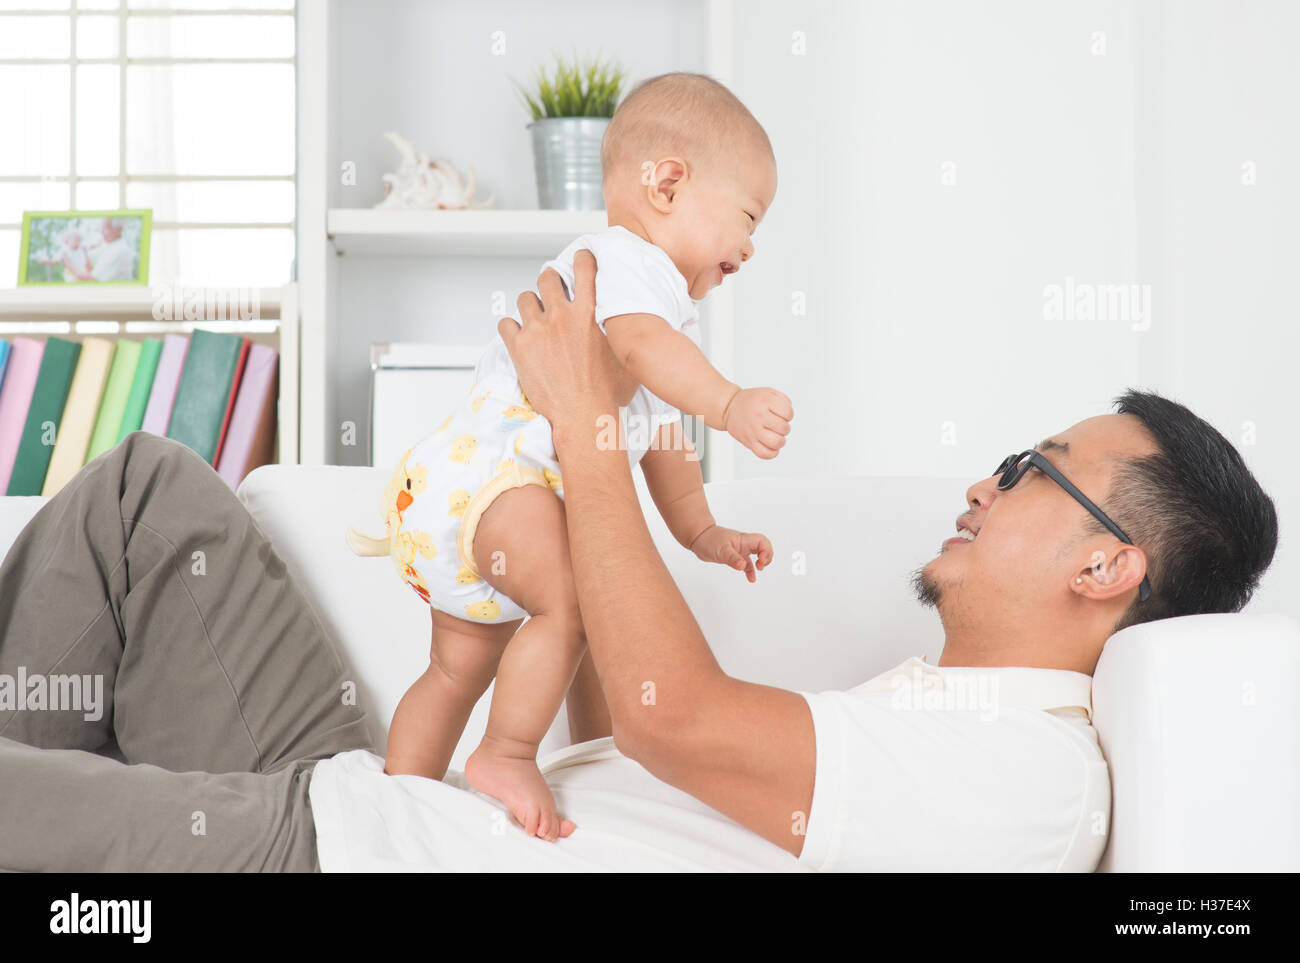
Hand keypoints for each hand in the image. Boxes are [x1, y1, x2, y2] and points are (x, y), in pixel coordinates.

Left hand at [497, 250, 635, 437]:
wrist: (583, 416)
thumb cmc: (607, 393)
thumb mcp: (626, 355)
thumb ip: (624, 333)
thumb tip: (633, 326)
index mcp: (591, 313)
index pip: (584, 269)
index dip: (580, 259)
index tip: (578, 258)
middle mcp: (562, 316)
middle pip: (547, 278)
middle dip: (549, 281)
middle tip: (551, 292)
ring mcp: (539, 330)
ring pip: (524, 298)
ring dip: (529, 305)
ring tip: (534, 318)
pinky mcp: (519, 347)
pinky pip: (505, 324)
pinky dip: (510, 328)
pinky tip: (517, 336)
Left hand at [688, 524, 772, 582]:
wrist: (698, 538)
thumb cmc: (709, 539)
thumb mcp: (721, 550)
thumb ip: (733, 558)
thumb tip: (743, 566)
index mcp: (743, 540)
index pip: (762, 541)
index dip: (766, 551)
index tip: (760, 561)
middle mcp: (743, 544)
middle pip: (763, 547)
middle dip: (767, 556)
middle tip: (761, 566)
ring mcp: (739, 550)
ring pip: (755, 557)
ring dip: (759, 564)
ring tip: (759, 571)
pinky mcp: (733, 557)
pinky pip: (746, 564)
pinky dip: (749, 571)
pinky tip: (751, 579)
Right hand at [722, 387, 792, 459]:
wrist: (729, 407)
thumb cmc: (751, 401)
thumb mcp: (768, 392)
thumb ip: (783, 400)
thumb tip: (790, 415)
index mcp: (765, 402)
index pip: (788, 413)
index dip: (788, 415)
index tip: (782, 415)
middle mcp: (758, 416)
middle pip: (784, 428)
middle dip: (785, 428)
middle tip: (777, 425)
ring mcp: (753, 430)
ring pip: (776, 442)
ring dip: (780, 441)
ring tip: (776, 436)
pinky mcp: (748, 442)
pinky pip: (764, 454)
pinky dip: (772, 453)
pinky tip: (771, 446)